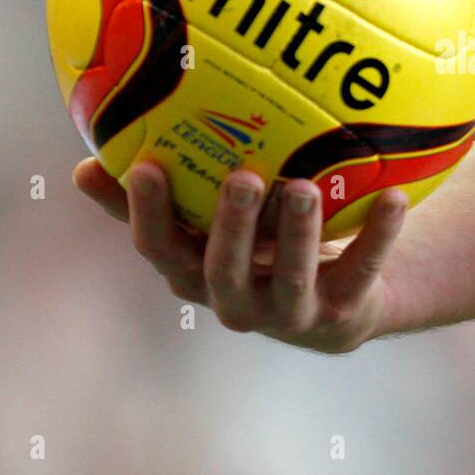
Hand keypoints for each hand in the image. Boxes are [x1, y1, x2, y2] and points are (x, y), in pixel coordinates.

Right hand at [73, 158, 406, 352]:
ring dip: (299, 233)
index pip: (161, 248)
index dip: (149, 213)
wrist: (337, 300)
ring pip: (291, 276)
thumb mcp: (207, 223)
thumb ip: (159, 196)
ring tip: (304, 187)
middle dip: (231, 226)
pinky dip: (379, 234)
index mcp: (195, 273)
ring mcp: (289, 311)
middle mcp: (235, 300)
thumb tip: (81, 162)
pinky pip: (362, 269)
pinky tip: (393, 196)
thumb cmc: (259, 245)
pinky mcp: (341, 311)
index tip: (148, 165)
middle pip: (224, 269)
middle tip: (242, 177)